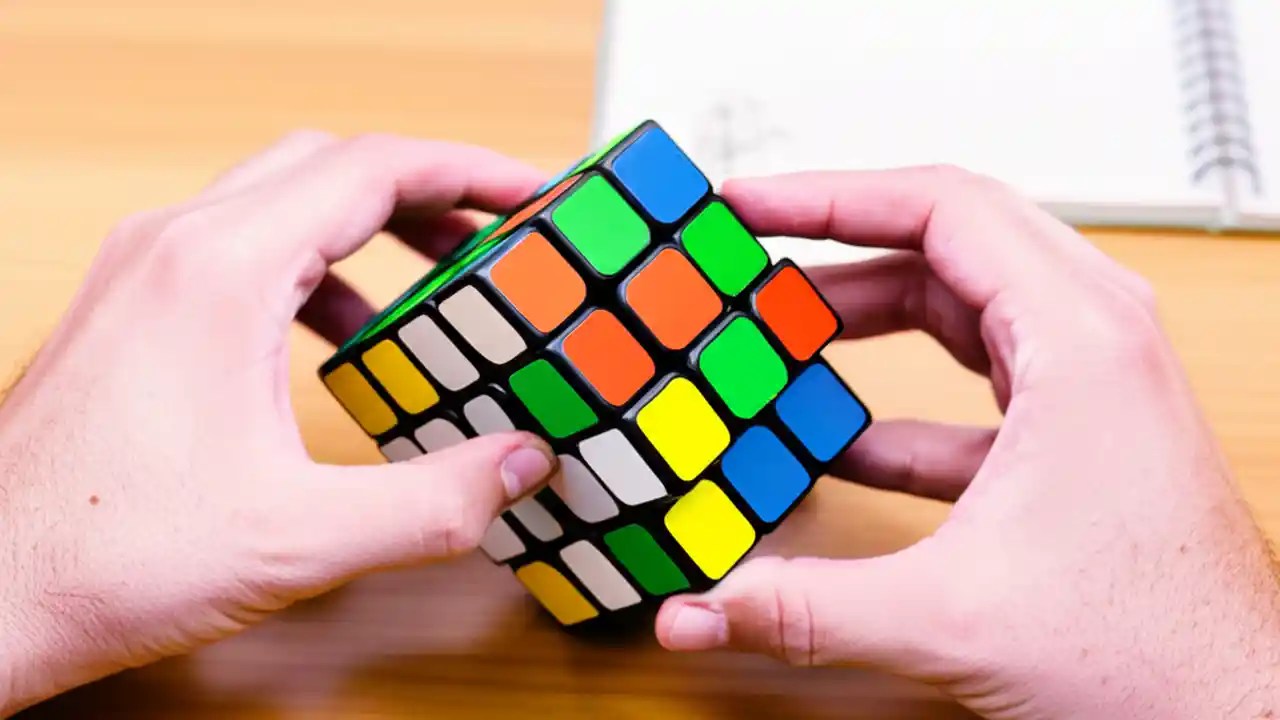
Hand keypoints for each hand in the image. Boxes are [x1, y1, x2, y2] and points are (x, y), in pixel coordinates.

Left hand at [0, 132, 558, 714]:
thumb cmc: (104, 555)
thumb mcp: (300, 537)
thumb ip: (434, 502)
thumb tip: (521, 465)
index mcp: (220, 271)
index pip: (373, 169)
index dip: (468, 170)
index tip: (527, 190)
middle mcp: (174, 246)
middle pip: (329, 165)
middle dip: (426, 191)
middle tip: (492, 231)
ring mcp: (143, 270)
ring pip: (281, 199)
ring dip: (367, 229)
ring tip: (433, 283)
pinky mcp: (131, 305)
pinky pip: (241, 247)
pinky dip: (312, 269)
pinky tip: (340, 337)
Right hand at [654, 167, 1279, 718]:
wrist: (1233, 712)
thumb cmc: (1156, 648)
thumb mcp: (950, 616)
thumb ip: (805, 608)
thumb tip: (699, 611)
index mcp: (1078, 341)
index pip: (940, 207)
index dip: (831, 195)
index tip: (754, 206)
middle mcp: (1093, 340)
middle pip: (944, 242)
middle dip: (839, 244)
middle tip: (756, 257)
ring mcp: (1088, 384)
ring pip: (959, 305)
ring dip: (867, 315)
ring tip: (783, 336)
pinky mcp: (1074, 432)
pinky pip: (972, 379)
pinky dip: (900, 395)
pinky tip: (840, 436)